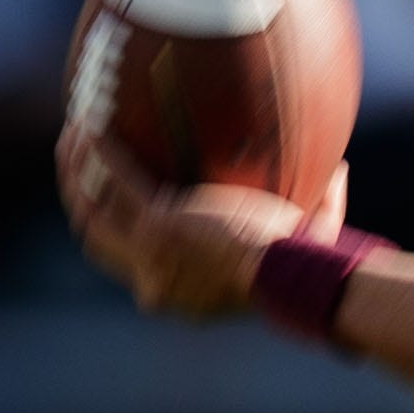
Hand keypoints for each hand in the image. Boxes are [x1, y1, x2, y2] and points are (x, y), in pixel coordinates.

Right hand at [56, 126, 348, 318]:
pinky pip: (112, 181)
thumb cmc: (310, 267)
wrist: (294, 278)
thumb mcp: (302, 241)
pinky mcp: (154, 228)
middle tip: (77, 160)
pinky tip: (89, 122)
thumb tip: (341, 170)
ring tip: (73, 132)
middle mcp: (154, 279)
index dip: (115, 237)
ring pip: (89, 208)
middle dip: (80, 197)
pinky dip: (97, 153)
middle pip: (95, 238)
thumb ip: (316, 210)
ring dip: (75, 170)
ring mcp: (150, 254)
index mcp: (178, 290)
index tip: (114, 204)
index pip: (134, 268)